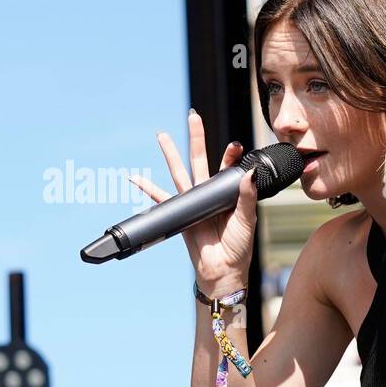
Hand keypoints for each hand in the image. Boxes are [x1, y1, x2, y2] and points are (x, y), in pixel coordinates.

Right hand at [128, 108, 259, 291]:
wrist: (223, 270)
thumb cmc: (239, 248)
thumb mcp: (247, 221)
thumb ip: (247, 197)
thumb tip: (250, 173)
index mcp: (228, 194)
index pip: (227, 168)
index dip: (230, 155)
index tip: (236, 145)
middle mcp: (209, 194)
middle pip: (200, 160)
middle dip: (196, 138)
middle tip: (193, 116)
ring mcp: (193, 203)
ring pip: (179, 172)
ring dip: (170, 154)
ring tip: (162, 135)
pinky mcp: (180, 214)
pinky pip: (160, 200)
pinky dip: (147, 189)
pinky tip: (135, 177)